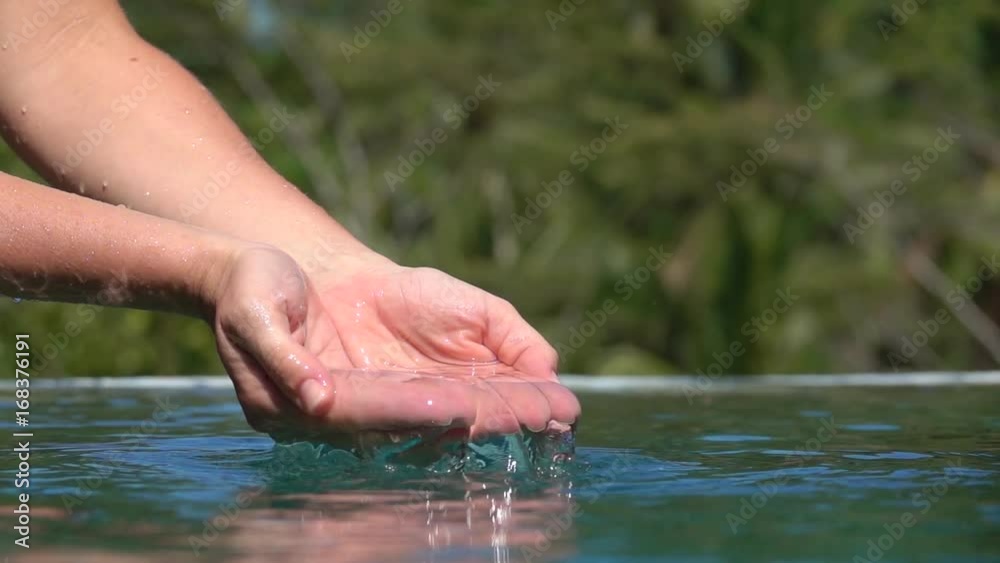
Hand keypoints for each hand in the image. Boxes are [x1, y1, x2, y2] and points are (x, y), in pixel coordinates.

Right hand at [209, 247, 579, 442]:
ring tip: (558, 409)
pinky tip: (542, 391)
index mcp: (305, 405)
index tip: (465, 410)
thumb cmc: (254, 288)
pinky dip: (502, 384)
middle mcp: (355, 412)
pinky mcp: (410, 376)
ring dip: (506, 408)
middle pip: (426, 419)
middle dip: (485, 419)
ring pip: (452, 406)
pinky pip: (459, 384)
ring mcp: (386, 395)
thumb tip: (320, 403)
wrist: (282, 269)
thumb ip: (283, 359)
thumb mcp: (255, 315)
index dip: (419, 410)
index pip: (372, 413)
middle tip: (540, 418)